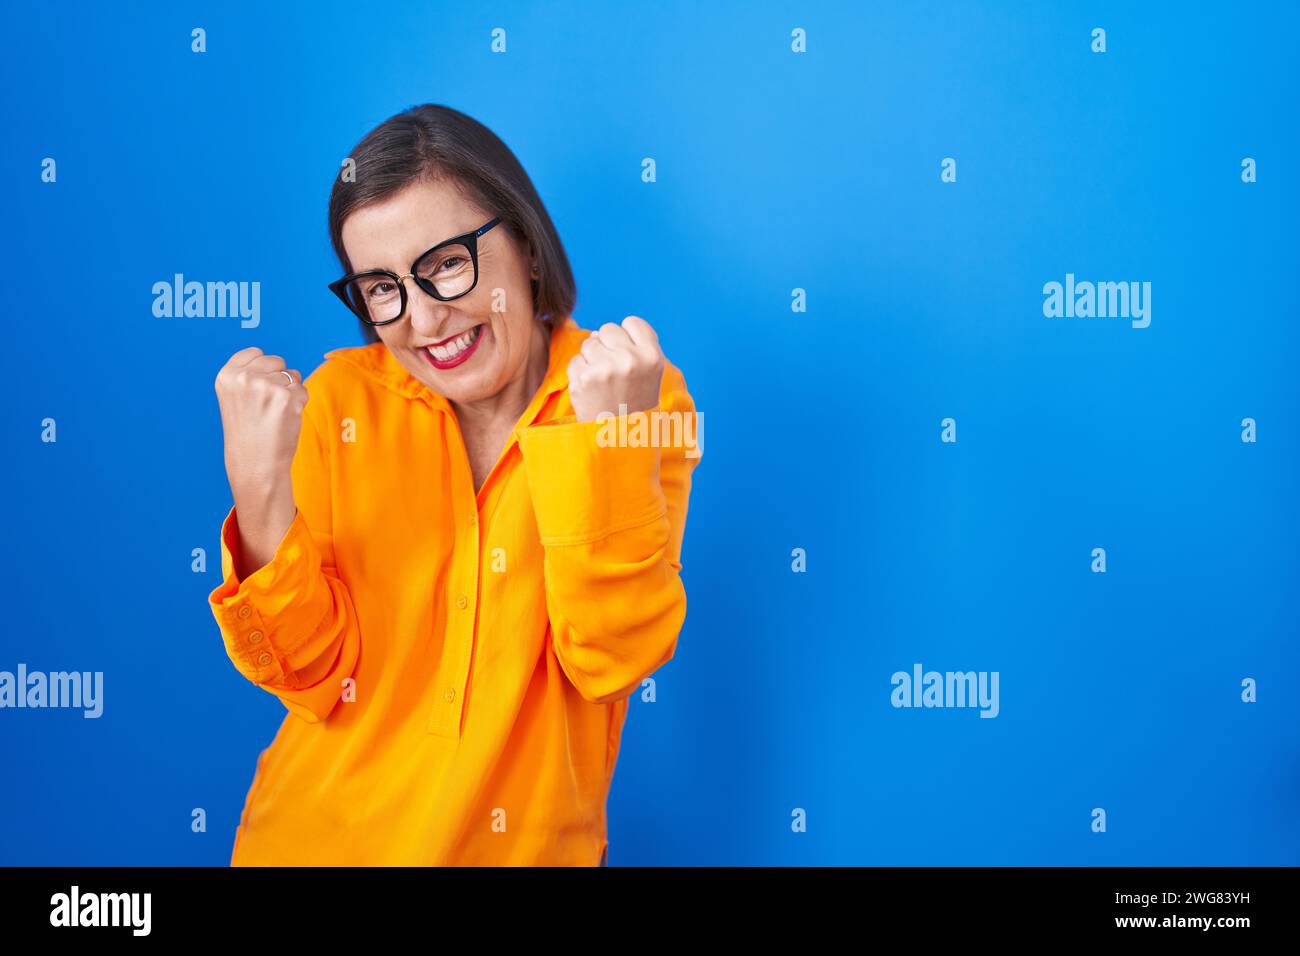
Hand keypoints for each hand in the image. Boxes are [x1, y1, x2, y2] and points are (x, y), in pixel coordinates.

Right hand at [215, 347, 308, 493]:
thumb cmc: (248, 431)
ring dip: (289, 392)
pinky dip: (299, 403)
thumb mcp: (236, 397)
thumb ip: (251, 375)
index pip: (255, 352)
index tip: (256, 389)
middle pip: (276, 360)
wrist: (255, 463)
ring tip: (274, 413)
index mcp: (227, 375)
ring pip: (292, 375)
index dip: (262, 369)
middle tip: (266, 405)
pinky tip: (285, 418)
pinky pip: (303, 390)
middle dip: (277, 378)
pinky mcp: (287, 398)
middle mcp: (244, 377)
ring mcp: (266, 386)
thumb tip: (283, 367)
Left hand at [567, 316, 664, 422]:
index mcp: (652, 356)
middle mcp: (631, 359)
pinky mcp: (585, 378)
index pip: (632, 322)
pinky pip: (576, 360)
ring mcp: (606, 368)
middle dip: (607, 346)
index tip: (629, 357)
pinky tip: (592, 390)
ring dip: (592, 359)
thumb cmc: (635, 403)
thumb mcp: (649, 372)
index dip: (627, 337)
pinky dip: (580, 373)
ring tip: (603, 382)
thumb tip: (597, 332)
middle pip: (608, 329)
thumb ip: (633, 346)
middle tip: (614, 372)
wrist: (622, 440)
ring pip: (590, 342)